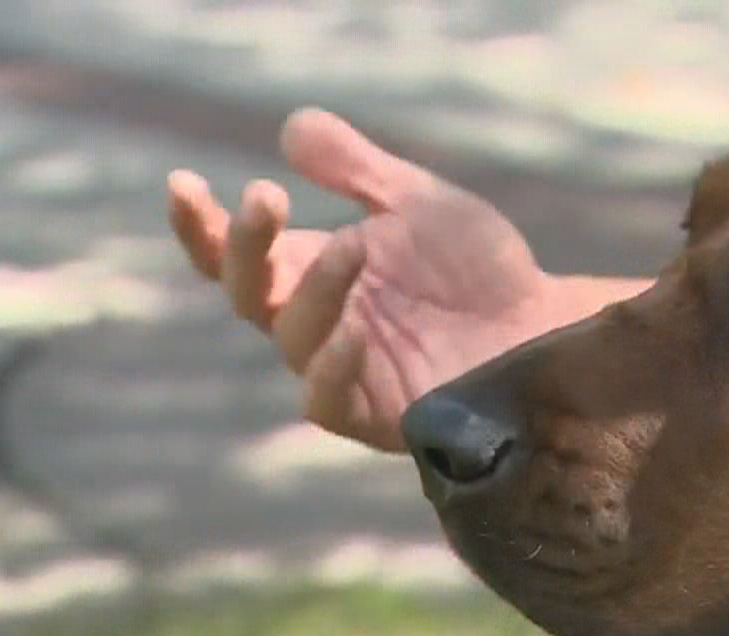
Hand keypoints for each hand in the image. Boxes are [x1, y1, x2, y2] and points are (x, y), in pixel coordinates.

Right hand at [166, 108, 557, 451]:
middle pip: (250, 292)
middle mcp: (317, 321)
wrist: (546, 324)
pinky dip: (332, 366)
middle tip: (267, 196)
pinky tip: (355, 332)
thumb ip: (356, 169)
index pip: (236, 254)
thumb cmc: (480, 269)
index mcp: (315, 270)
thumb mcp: (418, 203)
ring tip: (354, 247)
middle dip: (247, 245)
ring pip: (291, 339)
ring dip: (313, 290)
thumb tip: (290, 126)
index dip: (201, 225)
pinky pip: (326, 400)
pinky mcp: (374, 415)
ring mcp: (343, 370)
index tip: (183, 182)